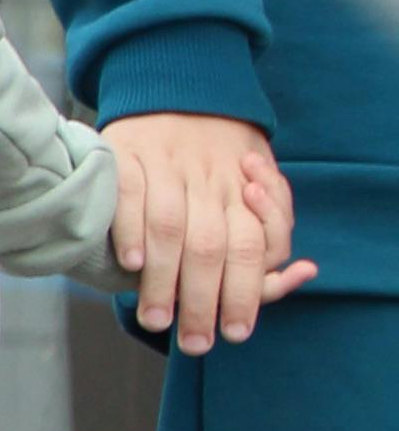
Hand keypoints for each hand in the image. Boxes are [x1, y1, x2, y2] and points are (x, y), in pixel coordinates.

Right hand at [104, 113, 314, 351]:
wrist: (174, 87)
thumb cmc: (217, 158)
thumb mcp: (255, 190)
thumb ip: (272, 237)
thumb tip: (304, 271)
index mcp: (243, 187)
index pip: (251, 248)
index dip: (245, 294)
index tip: (234, 333)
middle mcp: (208, 177)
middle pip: (210, 247)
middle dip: (202, 300)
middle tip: (194, 342)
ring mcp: (165, 164)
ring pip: (169, 227)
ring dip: (162, 278)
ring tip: (156, 318)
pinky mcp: (125, 154)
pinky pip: (129, 195)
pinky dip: (130, 231)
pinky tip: (132, 264)